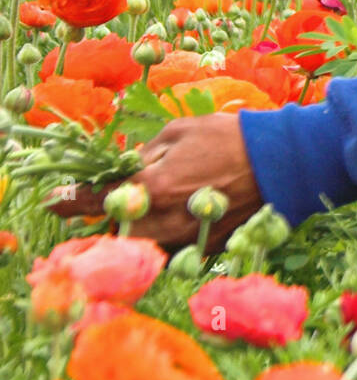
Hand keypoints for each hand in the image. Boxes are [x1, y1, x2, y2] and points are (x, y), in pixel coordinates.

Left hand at [50, 113, 264, 250]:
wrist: (279, 162)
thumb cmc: (228, 137)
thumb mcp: (180, 130)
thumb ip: (146, 153)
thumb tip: (128, 168)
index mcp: (155, 187)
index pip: (100, 200)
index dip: (73, 201)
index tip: (54, 200)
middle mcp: (166, 220)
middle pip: (118, 231)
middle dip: (107, 220)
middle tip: (105, 210)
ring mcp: (186, 239)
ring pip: (143, 245)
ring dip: (134, 233)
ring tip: (140, 216)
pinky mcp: (205, 249)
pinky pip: (172, 248)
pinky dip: (165, 237)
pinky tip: (175, 218)